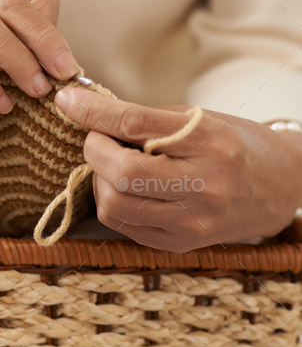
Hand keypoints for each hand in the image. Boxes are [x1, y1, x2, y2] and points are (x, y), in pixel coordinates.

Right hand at [0, 0, 77, 163]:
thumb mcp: (3, 76)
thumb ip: (33, 65)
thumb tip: (75, 75)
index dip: (50, 31)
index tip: (68, 68)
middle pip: (5, 5)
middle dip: (40, 40)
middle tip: (60, 77)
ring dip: (15, 59)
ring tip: (35, 91)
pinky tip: (0, 106)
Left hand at [55, 88, 301, 251]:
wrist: (278, 188)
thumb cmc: (232, 143)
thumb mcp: (199, 118)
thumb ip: (146, 118)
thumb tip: (86, 111)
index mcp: (211, 142)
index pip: (136, 125)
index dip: (94, 113)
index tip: (68, 102)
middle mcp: (205, 185)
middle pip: (122, 172)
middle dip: (94, 150)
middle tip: (97, 138)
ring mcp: (193, 221)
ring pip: (114, 204)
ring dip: (99, 179)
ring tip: (112, 164)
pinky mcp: (180, 244)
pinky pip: (122, 225)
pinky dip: (110, 201)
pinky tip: (123, 187)